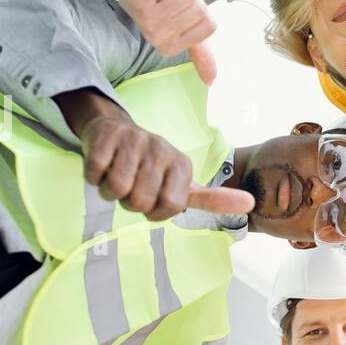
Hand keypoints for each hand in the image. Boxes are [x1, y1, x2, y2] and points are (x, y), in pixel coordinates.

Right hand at [64, 96, 253, 219]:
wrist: (115, 130)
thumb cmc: (150, 166)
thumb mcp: (183, 183)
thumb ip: (212, 198)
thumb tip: (251, 204)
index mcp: (182, 164)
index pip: (170, 207)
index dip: (155, 214)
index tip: (153, 202)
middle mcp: (161, 149)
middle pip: (139, 202)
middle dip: (130, 203)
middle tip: (132, 187)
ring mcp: (133, 141)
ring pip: (117, 189)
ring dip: (110, 192)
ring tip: (117, 177)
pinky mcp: (106, 136)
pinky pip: (96, 174)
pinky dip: (94, 178)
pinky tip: (103, 166)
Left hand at [96, 0, 217, 82]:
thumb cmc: (153, 1)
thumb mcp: (178, 29)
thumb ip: (198, 54)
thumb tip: (211, 81)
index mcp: (168, 46)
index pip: (209, 23)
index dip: (199, 8)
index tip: (178, 7)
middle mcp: (156, 35)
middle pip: (199, 6)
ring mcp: (145, 15)